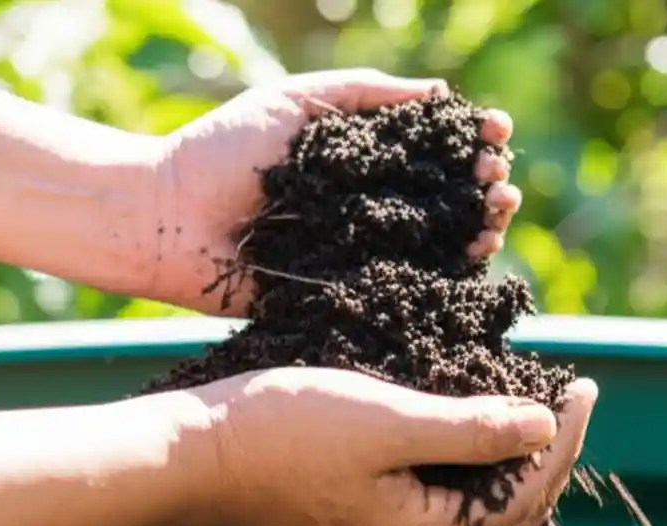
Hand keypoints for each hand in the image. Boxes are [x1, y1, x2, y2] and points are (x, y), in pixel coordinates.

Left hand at [143, 69, 522, 315]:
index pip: (429, 150)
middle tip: (499, 178)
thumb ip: (364, 93)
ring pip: (436, 244)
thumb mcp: (297, 102)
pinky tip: (474, 259)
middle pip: (444, 198)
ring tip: (499, 212)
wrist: (167, 218)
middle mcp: (365, 207)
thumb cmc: (223, 151)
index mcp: (357, 160)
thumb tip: (439, 91)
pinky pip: (404, 287)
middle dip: (483, 185)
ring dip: (478, 228)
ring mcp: (358, 252)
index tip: (495, 131)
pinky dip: (446, 276)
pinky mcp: (344, 293)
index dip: (468, 140)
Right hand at [164, 368, 596, 525]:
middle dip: (546, 462)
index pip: (524, 498)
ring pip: (468, 516)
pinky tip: (461, 431)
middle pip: (504, 520)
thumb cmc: (281, 431)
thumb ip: (470, 429)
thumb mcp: (386, 419)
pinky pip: (431, 508)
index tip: (583, 388)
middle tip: (566, 404)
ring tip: (526, 413)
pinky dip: (462, 472)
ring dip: (505, 469)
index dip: (563, 443)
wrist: (188, 457)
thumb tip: (544, 427)